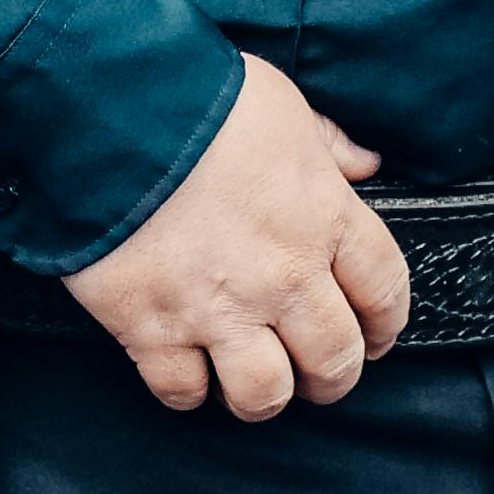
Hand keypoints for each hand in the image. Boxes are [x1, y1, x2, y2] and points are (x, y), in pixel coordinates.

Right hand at [67, 52, 409, 420]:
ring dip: (265, 396)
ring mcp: (218, 307)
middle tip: (317, 371)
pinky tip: (188, 369)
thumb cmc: (199, 97)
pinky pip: (182, 390)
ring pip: (265, 394)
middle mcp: (283, 274)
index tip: (377, 334)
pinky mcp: (152, 326)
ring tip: (255, 382)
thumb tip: (365, 163)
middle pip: (334, 359)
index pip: (384, 291)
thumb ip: (328, 143)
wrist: (107, 112)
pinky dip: (187, 389)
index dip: (386, 323)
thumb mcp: (283, 102)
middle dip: (333, 375)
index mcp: (324, 217)